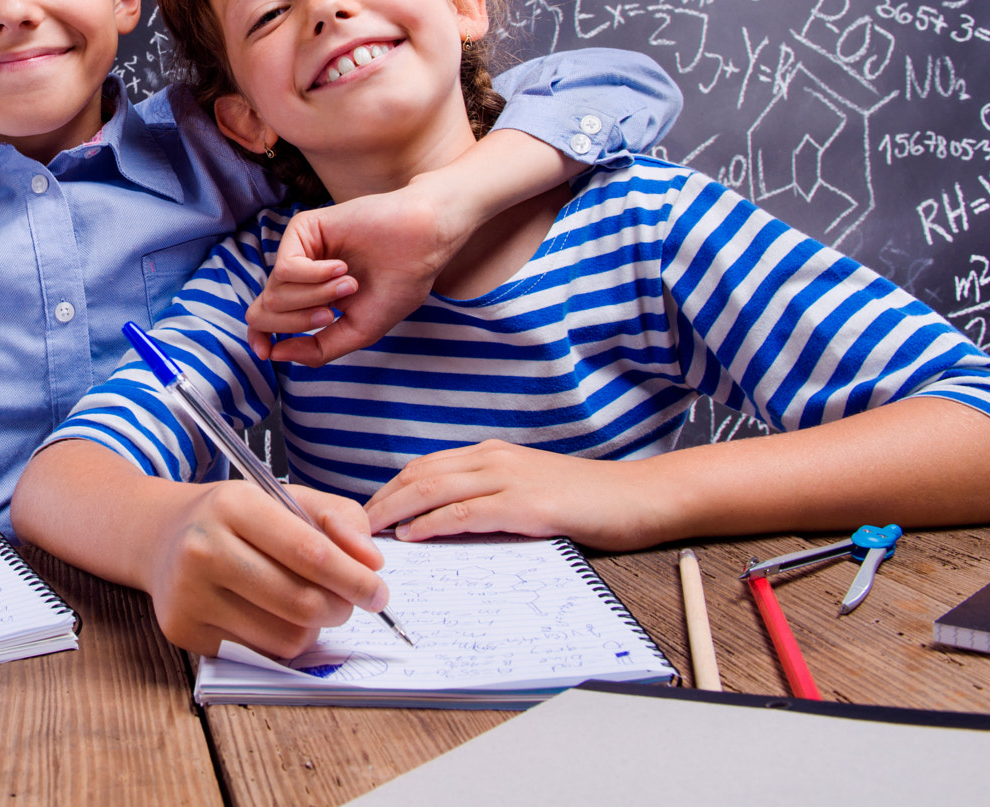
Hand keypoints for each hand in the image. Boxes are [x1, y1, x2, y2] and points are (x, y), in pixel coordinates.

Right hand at [142, 480, 389, 658]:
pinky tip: (268, 615)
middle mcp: (203, 548)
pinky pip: (259, 654)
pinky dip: (278, 640)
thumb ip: (339, 518)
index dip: (356, 578)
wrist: (161, 535)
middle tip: (348, 602)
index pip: (311, 552)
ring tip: (305, 605)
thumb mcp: (285, 497)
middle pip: (302, 603)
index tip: (378, 591)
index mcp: (233, 504)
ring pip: (286, 638)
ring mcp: (189, 594)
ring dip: (312, 628)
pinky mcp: (184, 630)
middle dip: (340, 608)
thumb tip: (372, 562)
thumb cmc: (236, 518)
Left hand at [247, 176, 478, 365]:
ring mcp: (298, 251)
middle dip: (297, 322)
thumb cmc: (397, 284)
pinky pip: (286, 268)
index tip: (267, 352)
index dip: (259, 338)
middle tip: (331, 314)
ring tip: (350, 284)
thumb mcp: (358, 330)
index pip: (266, 320)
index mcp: (309, 299)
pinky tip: (341, 268)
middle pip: (265, 311)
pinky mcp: (302, 229)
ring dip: (315, 297)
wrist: (421, 243)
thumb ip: (318, 348)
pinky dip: (314, 276)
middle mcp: (298, 276)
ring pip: (275, 292)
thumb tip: (275, 353)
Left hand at [364, 440, 675, 552]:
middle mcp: (493, 458)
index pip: (424, 468)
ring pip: (433, 489)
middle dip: (380, 501)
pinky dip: (433, 523)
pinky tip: (413, 536)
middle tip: (351, 527)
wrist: (638, 497)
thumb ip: (488, 499)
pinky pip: (466, 512)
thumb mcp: (527, 491)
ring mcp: (509, 479)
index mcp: (491, 454)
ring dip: (395, 511)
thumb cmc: (585, 501)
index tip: (364, 514)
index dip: (389, 490)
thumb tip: (442, 523)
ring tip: (369, 534)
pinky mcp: (525, 505)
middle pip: (418, 475)